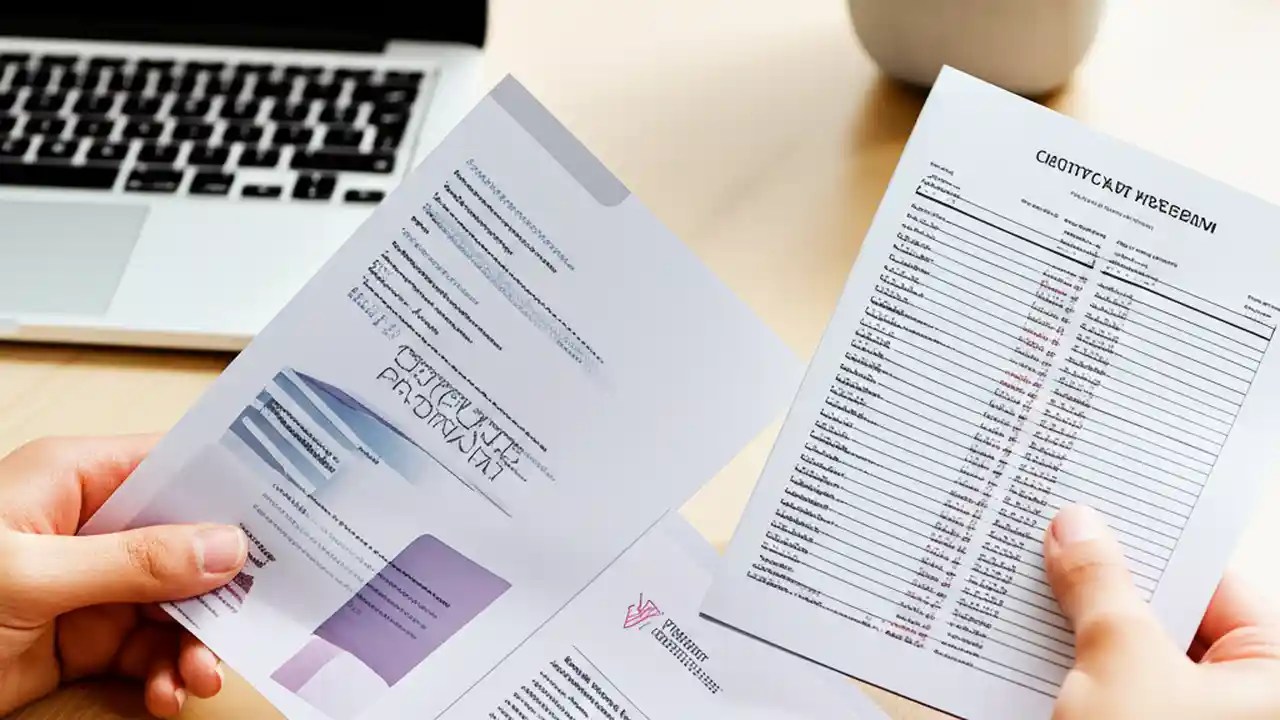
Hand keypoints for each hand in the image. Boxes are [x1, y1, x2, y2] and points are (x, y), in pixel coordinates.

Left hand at [0, 435, 247, 717]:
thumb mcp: (30, 576)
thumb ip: (132, 561)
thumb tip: (221, 546)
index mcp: (71, 480)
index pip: (172, 463)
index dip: (231, 483)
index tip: (286, 509)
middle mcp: (86, 527)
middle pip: (185, 543)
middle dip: (220, 586)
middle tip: (255, 612)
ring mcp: (87, 586)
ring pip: (173, 606)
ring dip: (195, 642)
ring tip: (201, 674)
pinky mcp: (80, 640)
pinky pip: (146, 652)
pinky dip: (164, 675)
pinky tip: (167, 692)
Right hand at [1047, 504, 1279, 718]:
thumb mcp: (1120, 659)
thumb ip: (1100, 586)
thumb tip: (1078, 530)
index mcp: (1275, 675)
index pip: (1213, 585)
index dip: (1149, 548)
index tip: (1097, 516)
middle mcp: (1247, 701)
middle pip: (1171, 621)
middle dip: (1109, 591)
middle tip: (1058, 550)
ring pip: (1139, 661)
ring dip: (1086, 635)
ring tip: (1036, 599)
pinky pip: (1120, 695)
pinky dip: (1082, 678)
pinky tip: (1035, 650)